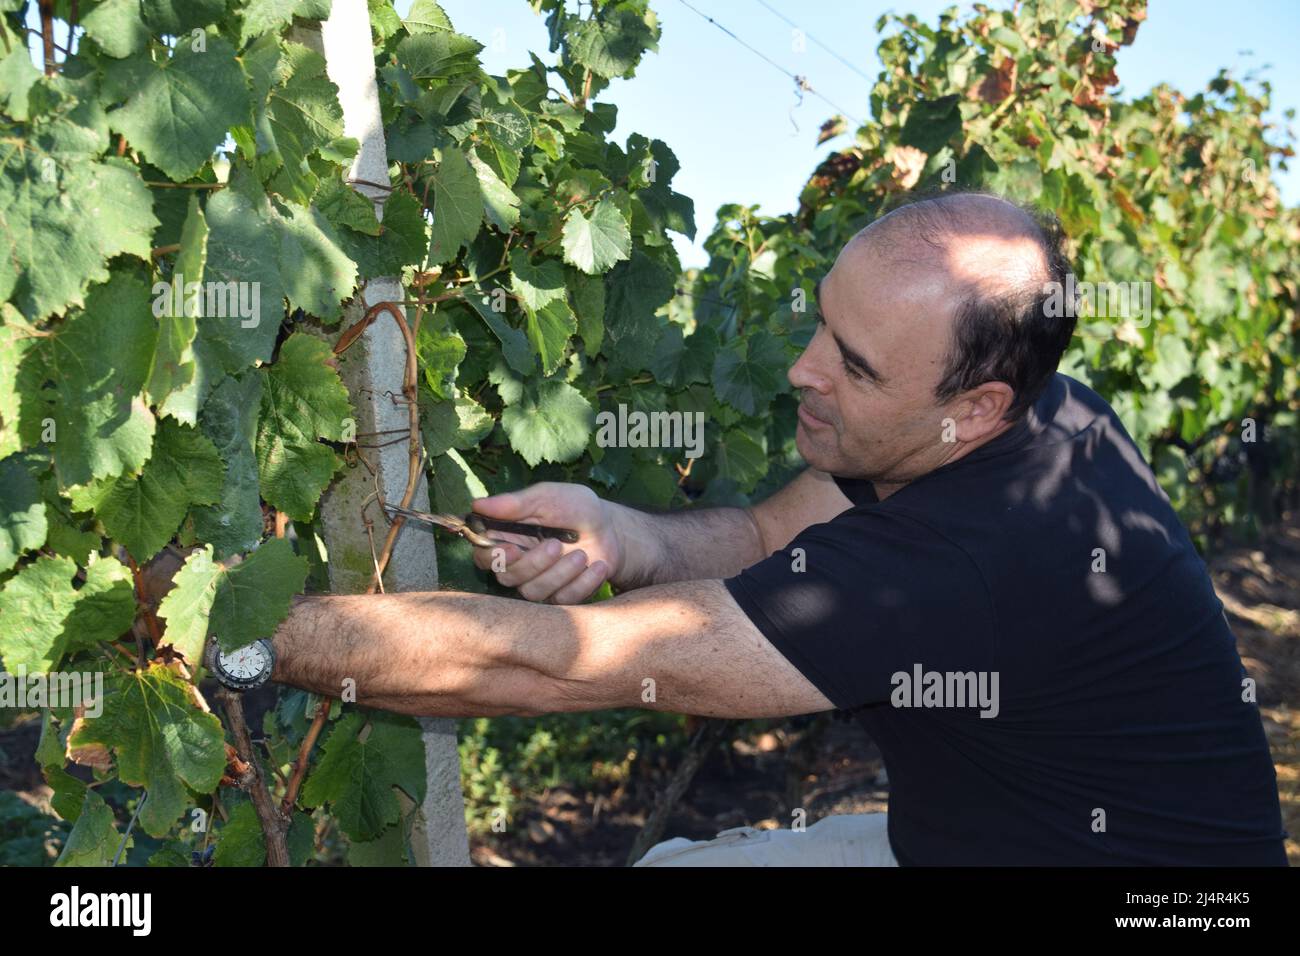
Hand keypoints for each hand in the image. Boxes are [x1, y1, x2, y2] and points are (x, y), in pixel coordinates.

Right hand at [470, 483, 623, 603]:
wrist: (613, 529)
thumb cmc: (576, 508)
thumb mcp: (548, 497)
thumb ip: (515, 503)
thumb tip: (477, 504)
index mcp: (508, 537)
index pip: (484, 556)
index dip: (491, 557)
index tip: (512, 549)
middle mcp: (519, 563)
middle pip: (506, 577)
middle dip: (533, 564)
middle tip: (556, 545)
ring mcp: (540, 582)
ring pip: (533, 592)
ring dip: (560, 573)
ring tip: (582, 554)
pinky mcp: (562, 596)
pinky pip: (563, 599)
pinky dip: (582, 583)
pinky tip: (597, 566)